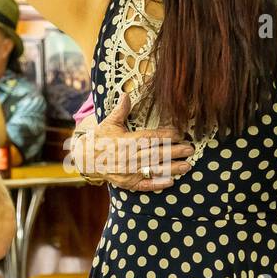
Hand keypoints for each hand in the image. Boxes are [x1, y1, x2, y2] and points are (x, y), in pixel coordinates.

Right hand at [68, 92, 191, 191]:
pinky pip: (143, 184)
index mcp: (126, 140)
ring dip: (171, 168)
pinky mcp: (127, 183)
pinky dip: (157, 184)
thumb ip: (121, 110)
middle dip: (174, 152)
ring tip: (187, 166)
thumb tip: (126, 93)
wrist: (86, 158)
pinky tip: (171, 182)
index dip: (165, 136)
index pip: (149, 137)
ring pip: (152, 169)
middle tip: (190, 149)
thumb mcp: (109, 122)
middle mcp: (128, 156)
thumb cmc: (100, 138)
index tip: (179, 134)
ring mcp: (128, 171)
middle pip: (155, 154)